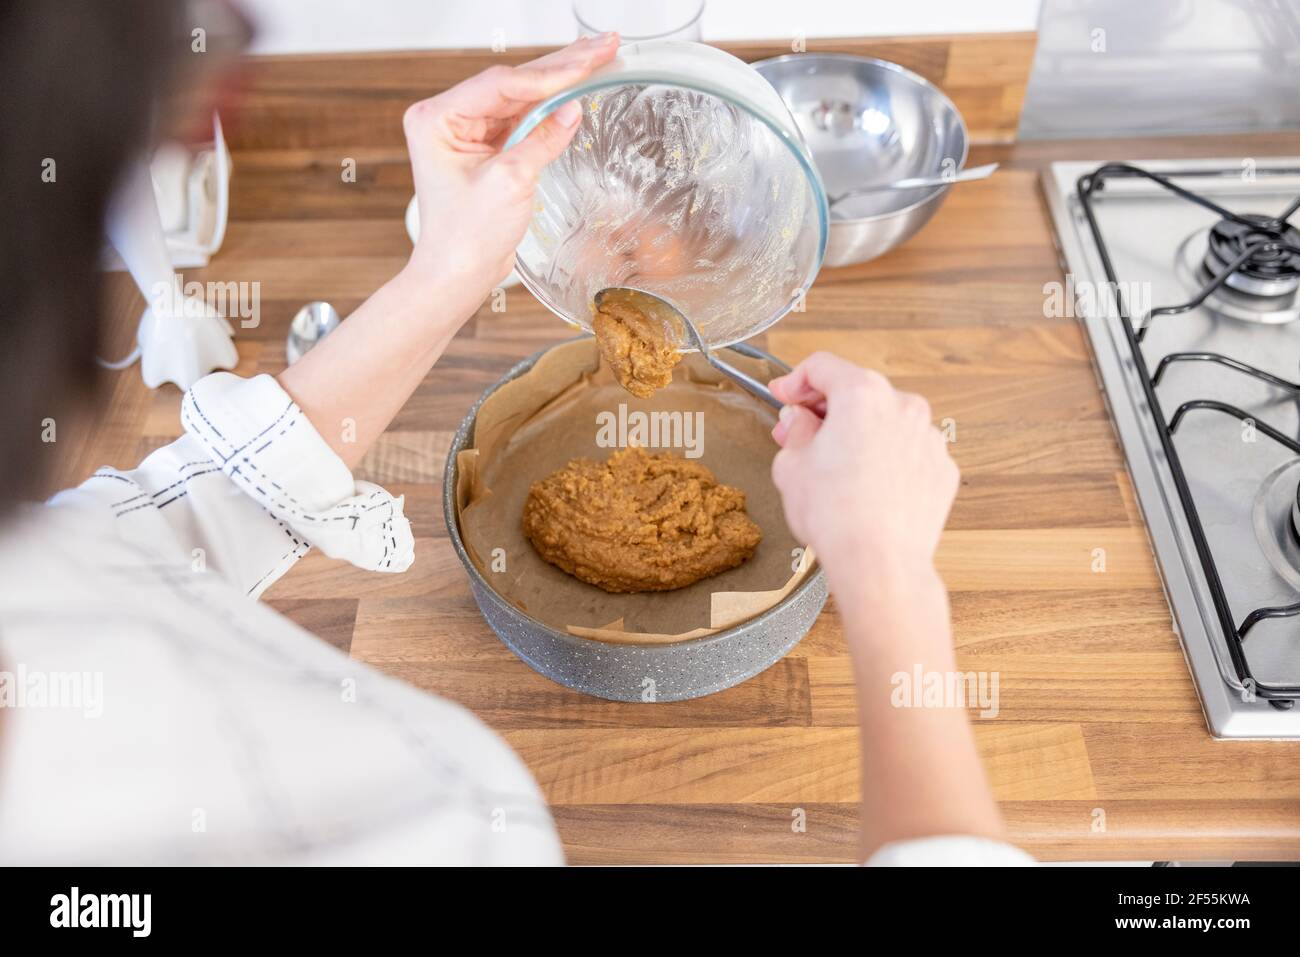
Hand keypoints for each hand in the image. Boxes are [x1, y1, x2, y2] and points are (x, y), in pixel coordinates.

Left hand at [401, 33, 618, 299]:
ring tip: (598, 58)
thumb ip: (542, 139)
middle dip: (560, 66)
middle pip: (513, 82)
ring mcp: (467, 131)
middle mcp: (448, 118)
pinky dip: (550, 106)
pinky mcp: (485, 146)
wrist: (457, 275)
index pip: (502, 84)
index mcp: (437, 118)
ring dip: (560, 80)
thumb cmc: (465, 238)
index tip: (588, 62)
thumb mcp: (510, 183)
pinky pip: (522, 117)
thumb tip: (573, 108)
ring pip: (521, 95)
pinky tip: (576, 88)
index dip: (549, 75)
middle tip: (602, 45)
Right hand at [768, 352, 958, 590]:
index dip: (794, 380)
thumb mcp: (791, 466)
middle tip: (800, 433)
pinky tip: (867, 486)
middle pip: (858, 392)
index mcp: (862, 395)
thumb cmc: (836, 516)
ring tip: (835, 466)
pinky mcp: (941, 468)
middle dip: (826, 409)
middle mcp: (903, 406)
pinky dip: (886, 459)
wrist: (879, 564)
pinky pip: (907, 452)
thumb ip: (796, 431)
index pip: (822, 367)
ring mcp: (928, 437)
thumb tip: (800, 422)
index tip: (784, 396)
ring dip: (859, 433)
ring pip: (885, 421)